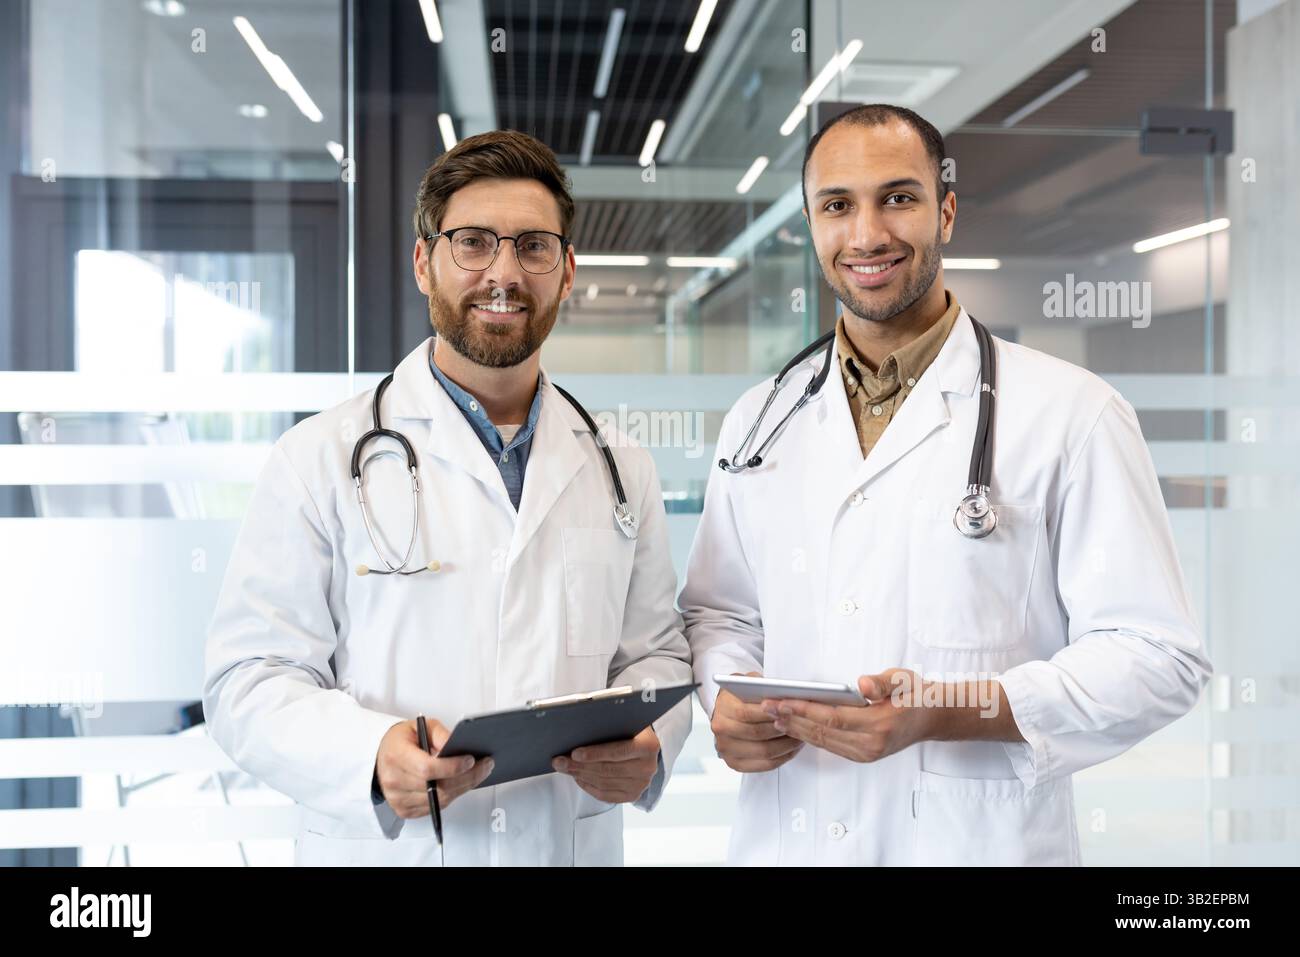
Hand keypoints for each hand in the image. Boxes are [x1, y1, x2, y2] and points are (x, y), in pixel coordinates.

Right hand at [374, 718, 493, 818]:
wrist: (380, 757)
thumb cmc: (401, 741)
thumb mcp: (420, 726)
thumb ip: (440, 734)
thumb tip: (458, 746)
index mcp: (396, 756)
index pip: (427, 768)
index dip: (452, 767)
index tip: (471, 759)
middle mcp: (394, 780)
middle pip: (438, 787)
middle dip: (467, 777)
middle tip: (486, 765)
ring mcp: (398, 799)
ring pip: (440, 800)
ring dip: (463, 787)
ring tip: (479, 773)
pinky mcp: (404, 811)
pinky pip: (435, 807)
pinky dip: (452, 795)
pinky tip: (462, 783)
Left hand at [552, 725, 659, 802]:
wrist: (647, 747)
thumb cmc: (632, 731)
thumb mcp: (626, 722)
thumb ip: (609, 725)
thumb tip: (579, 731)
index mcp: (648, 746)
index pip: (618, 752)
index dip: (595, 754)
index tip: (575, 753)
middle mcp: (647, 768)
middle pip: (608, 769)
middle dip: (580, 766)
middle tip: (560, 761)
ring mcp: (641, 784)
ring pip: (604, 782)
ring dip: (581, 775)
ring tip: (565, 768)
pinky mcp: (632, 795)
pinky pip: (605, 795)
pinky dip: (588, 786)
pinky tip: (578, 778)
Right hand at [710, 671, 803, 772]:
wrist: (728, 712)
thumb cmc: (742, 697)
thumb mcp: (748, 682)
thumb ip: (760, 685)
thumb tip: (781, 692)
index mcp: (723, 707)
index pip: (745, 712)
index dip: (769, 712)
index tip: (788, 709)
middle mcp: (721, 729)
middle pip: (756, 733)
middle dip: (782, 728)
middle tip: (799, 723)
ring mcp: (727, 748)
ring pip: (764, 751)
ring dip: (786, 744)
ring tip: (799, 735)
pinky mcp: (736, 763)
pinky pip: (765, 764)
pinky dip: (783, 757)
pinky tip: (792, 748)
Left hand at [765, 669, 930, 763]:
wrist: (932, 717)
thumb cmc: (915, 694)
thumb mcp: (903, 680)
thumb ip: (882, 682)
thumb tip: (864, 685)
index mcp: (880, 725)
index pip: (833, 717)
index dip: (804, 709)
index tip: (781, 700)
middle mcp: (871, 744)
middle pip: (823, 732)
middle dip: (792, 718)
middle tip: (766, 706)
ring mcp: (866, 753)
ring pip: (823, 741)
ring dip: (796, 728)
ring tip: (773, 714)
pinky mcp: (862, 755)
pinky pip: (830, 745)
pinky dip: (809, 734)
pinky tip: (793, 724)